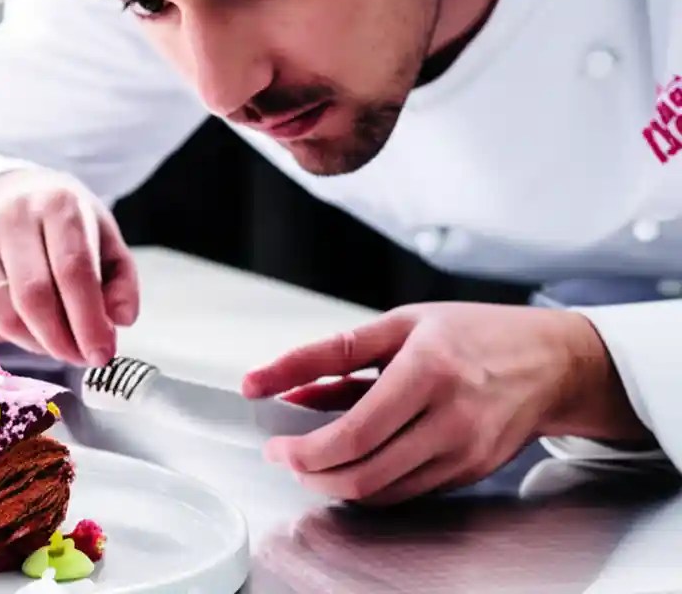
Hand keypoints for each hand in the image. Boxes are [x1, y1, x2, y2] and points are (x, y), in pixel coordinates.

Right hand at [0, 169, 138, 366]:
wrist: (10, 199)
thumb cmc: (64, 229)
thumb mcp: (106, 242)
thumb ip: (121, 283)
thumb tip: (118, 321)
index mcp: (56, 203)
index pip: (72, 270)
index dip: (89, 321)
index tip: (102, 354)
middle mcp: (8, 216)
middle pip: (33, 298)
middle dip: (62, 341)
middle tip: (81, 358)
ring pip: (3, 317)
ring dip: (36, 344)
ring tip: (56, 340)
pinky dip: (3, 339)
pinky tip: (21, 324)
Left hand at [243, 302, 650, 504]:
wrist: (551, 362)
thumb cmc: (472, 334)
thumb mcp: (397, 325)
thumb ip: (329, 354)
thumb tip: (267, 381)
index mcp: (428, 371)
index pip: (355, 433)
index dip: (306, 449)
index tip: (276, 445)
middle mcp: (451, 419)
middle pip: (364, 473)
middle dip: (312, 473)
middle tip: (286, 455)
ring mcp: (464, 453)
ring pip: (382, 492)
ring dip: (335, 483)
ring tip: (313, 459)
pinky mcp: (469, 473)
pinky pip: (405, 493)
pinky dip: (369, 484)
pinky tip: (353, 461)